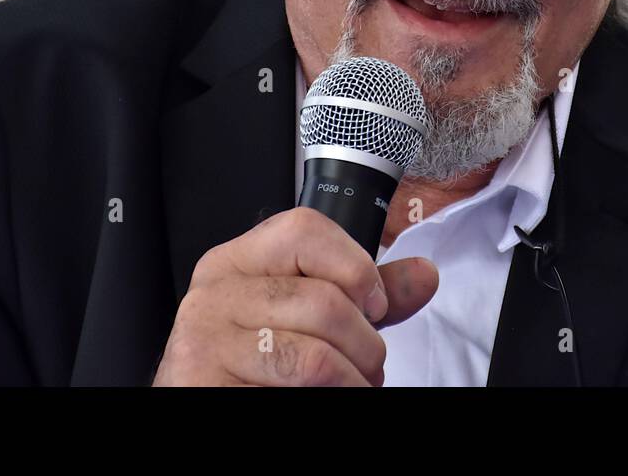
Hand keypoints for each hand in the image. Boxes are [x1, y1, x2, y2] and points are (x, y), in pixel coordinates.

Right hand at [153, 206, 438, 385]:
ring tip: (350, 385)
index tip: (374, 305)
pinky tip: (321, 397)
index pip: (305, 229)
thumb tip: (423, 274)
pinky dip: (329, 397)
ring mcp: (205, 340)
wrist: (214, 398)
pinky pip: (297, 385)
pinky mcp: (207, 382)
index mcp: (237, 262)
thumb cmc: (260, 365)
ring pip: (315, 355)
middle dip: (365, 344)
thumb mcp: (309, 316)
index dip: (355, 267)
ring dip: (352, 380)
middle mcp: (215, 294)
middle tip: (367, 366)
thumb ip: (362, 292)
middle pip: (322, 300)